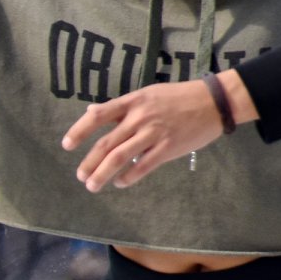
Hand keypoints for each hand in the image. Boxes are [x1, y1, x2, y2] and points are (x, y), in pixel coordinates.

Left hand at [62, 80, 223, 190]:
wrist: (214, 101)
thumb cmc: (178, 97)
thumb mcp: (146, 94)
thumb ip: (119, 107)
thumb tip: (91, 111)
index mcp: (132, 101)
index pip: (98, 116)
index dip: (79, 131)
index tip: (67, 145)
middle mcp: (140, 117)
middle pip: (106, 143)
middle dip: (89, 163)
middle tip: (80, 176)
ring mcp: (154, 133)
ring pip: (120, 157)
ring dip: (102, 174)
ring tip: (92, 185)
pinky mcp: (168, 148)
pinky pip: (143, 166)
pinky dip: (128, 177)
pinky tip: (120, 183)